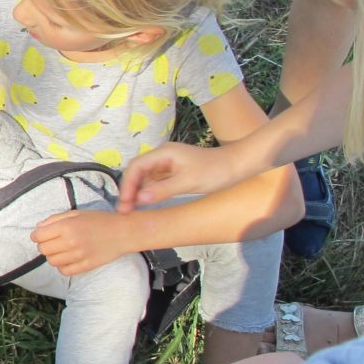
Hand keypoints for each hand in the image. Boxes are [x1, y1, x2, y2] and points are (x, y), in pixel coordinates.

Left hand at [31, 209, 138, 275]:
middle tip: (53, 242)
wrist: (123, 232)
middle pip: (43, 250)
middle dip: (44, 245)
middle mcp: (71, 241)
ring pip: (52, 261)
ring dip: (53, 256)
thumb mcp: (76, 213)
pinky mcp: (86, 266)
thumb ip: (55, 219)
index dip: (37, 235)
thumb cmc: (99, 220)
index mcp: (67, 226)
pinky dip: (63, 266)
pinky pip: (64, 271)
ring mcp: (79, 255)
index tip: (42, 235)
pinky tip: (69, 259)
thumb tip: (38, 228)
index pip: (38, 236)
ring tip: (62, 250)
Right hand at [117, 141, 238, 209]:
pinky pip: (154, 180)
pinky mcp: (173, 171)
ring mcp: (167, 163)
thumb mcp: (188, 182)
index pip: (136, 167)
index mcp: (163, 153)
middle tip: (125, 210)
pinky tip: (145, 203)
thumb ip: (162, 190)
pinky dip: (147, 191)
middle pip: (137, 171)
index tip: (125, 203)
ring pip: (144, 177)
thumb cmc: (215, 171)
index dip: (127, 185)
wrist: (238, 164)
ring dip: (137, 191)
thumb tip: (139, 199)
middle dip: (129, 189)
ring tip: (132, 209)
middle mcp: (162, 156)